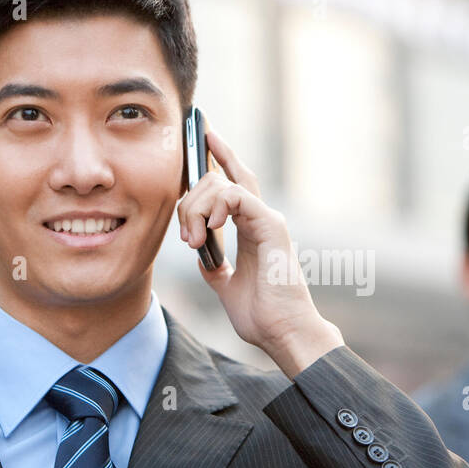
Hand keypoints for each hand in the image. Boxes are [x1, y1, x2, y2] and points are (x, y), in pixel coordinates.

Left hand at [176, 126, 343, 377]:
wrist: (283, 333)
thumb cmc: (262, 316)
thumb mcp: (225, 286)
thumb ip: (214, 265)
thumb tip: (200, 253)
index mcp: (252, 228)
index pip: (234, 180)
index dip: (219, 154)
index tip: (202, 134)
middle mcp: (261, 217)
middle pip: (221, 177)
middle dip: (190, 199)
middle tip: (185, 238)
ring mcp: (267, 219)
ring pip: (223, 183)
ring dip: (196, 209)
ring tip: (194, 242)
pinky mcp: (271, 226)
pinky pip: (237, 196)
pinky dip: (216, 207)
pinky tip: (209, 229)